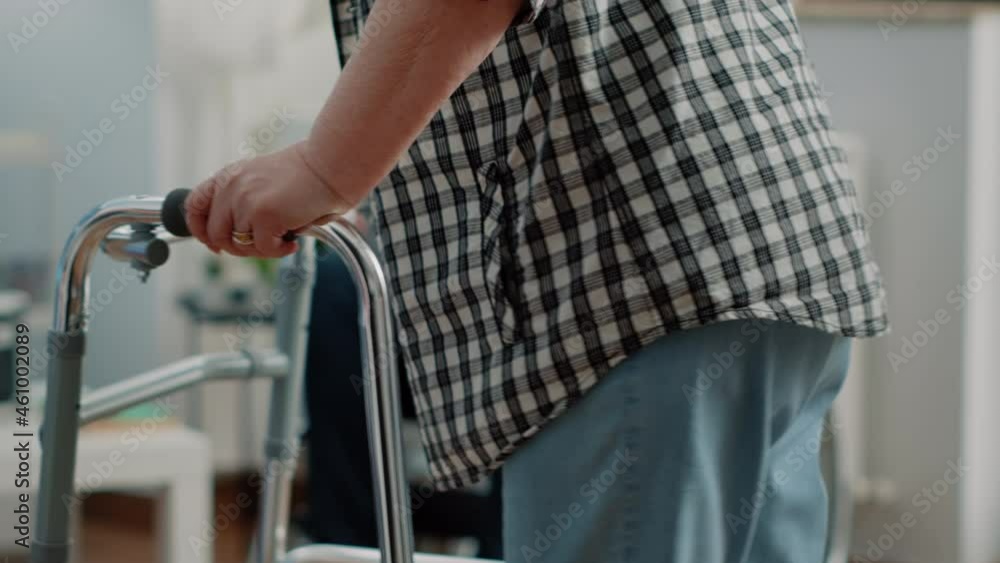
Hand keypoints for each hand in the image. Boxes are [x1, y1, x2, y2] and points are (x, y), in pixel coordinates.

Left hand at [186, 141, 348, 256]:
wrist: (332, 165)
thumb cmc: (308, 174)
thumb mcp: (263, 181)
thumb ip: (243, 199)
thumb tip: (235, 236)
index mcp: (229, 176)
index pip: (194, 204)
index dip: (199, 229)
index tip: (213, 243)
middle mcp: (232, 187)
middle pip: (216, 234)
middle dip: (239, 248)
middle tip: (263, 246)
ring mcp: (246, 201)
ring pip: (240, 245)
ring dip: (261, 250)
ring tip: (282, 241)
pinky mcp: (264, 216)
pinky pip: (263, 249)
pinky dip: (279, 251)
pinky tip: (293, 241)